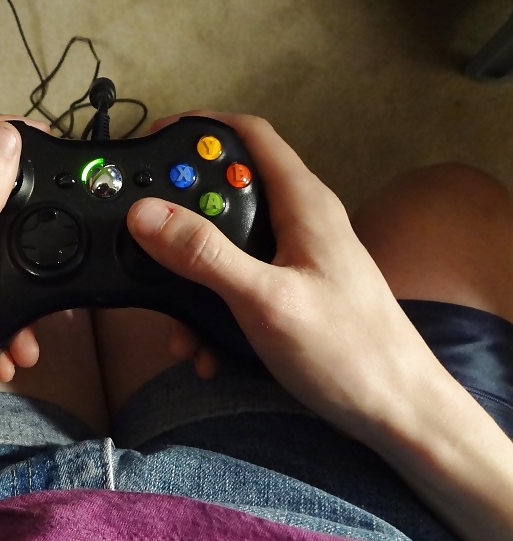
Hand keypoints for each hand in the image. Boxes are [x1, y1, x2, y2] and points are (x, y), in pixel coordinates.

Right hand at [127, 111, 446, 441]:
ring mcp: (294, 262)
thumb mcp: (264, 300)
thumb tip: (145, 213)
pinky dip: (214, 318)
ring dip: (193, 289)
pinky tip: (206, 354)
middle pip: (225, 198)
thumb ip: (204, 255)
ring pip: (225, 254)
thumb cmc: (344, 350)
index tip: (151, 145)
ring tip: (181, 335)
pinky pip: (236, 291)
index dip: (199, 128)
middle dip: (181, 228)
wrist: (396, 412)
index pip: (249, 136)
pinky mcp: (289, 297)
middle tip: (144, 251)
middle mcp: (298, 223)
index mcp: (302, 204)